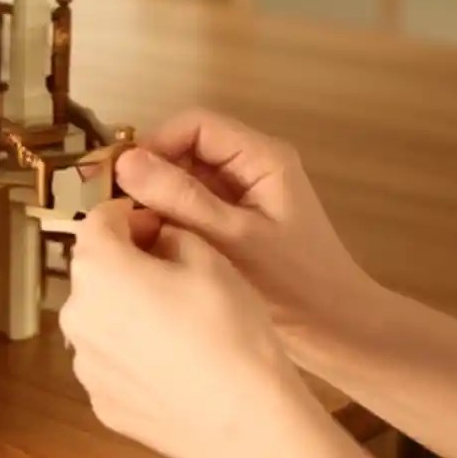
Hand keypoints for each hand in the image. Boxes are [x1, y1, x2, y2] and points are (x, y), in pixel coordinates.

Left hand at [61, 200, 362, 457]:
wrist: (245, 419)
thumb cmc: (228, 331)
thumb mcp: (208, 257)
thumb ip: (169, 232)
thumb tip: (155, 235)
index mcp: (97, 267)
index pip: (99, 219)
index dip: (131, 214)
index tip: (158, 223)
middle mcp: (76, 312)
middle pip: (96, 271)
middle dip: (129, 264)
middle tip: (176, 275)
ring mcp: (84, 361)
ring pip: (102, 318)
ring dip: (128, 310)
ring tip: (179, 324)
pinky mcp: (99, 398)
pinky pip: (112, 360)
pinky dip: (133, 354)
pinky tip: (172, 361)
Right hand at [114, 109, 378, 368]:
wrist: (334, 332)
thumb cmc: (292, 284)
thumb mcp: (232, 238)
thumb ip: (180, 197)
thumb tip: (126, 162)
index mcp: (262, 157)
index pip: (195, 124)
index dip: (156, 144)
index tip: (124, 179)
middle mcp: (252, 165)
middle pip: (187, 147)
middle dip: (152, 171)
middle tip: (122, 208)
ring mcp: (242, 192)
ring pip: (185, 175)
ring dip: (158, 195)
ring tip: (134, 226)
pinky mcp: (233, 218)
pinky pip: (191, 201)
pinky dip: (169, 215)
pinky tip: (153, 240)